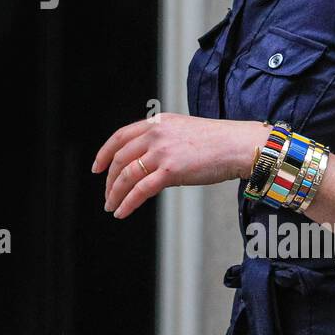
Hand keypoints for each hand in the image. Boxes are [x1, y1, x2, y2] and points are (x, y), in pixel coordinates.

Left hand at [91, 116, 269, 218]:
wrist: (238, 146)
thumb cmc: (217, 142)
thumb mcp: (183, 131)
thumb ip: (161, 142)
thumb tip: (146, 166)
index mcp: (157, 123)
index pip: (120, 136)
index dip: (104, 153)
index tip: (97, 168)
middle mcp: (155, 134)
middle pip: (120, 159)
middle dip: (109, 180)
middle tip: (107, 195)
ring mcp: (162, 152)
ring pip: (126, 176)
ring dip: (115, 194)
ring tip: (112, 206)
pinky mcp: (170, 171)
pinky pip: (140, 190)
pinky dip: (127, 203)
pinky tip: (122, 211)